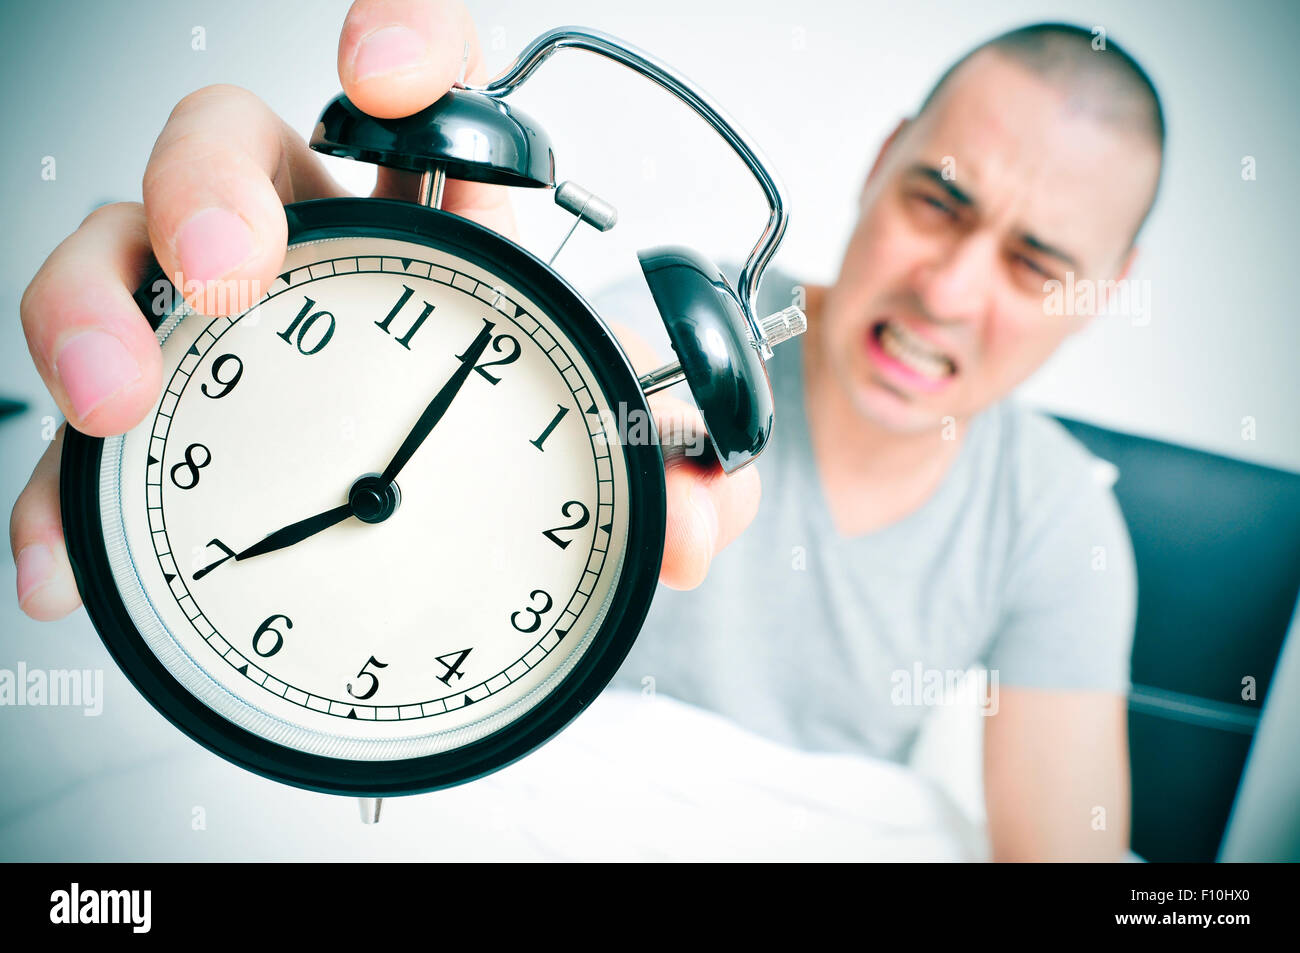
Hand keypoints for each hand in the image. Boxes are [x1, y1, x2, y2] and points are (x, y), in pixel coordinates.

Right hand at [11, 0, 760, 620]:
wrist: (429, 566)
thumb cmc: (509, 475)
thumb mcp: (600, 466)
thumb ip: (664, 481)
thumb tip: (702, 519)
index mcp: (432, 232)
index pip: (423, 100)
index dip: (405, 44)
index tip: (390, 72)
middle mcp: (310, 249)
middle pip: (225, 143)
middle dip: (208, 183)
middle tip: (228, 269)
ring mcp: (213, 321)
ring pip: (113, 253)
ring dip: (94, 314)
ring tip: (116, 404)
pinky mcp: (157, 413)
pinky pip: (80, 432)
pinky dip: (64, 495)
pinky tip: (72, 561)